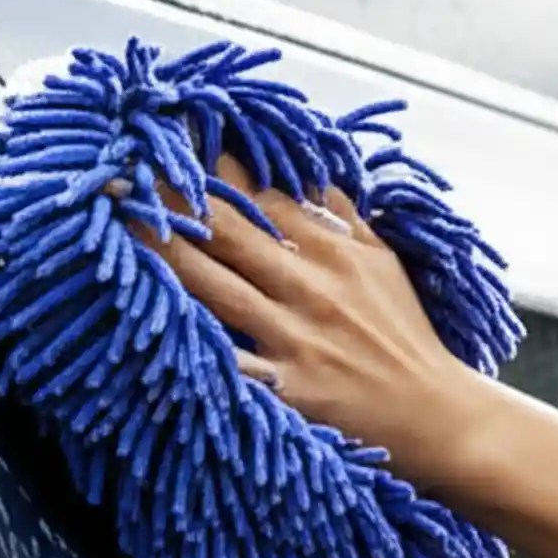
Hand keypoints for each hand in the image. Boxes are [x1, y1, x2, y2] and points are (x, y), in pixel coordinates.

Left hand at [145, 155, 480, 479]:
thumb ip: (343, 215)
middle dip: (174, 199)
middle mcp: (310, 285)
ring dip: (165, 255)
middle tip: (120, 171)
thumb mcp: (385, 262)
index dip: (211, 169)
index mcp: (333, 250)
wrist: (438, 413)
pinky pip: (230, 365)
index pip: (262, 195)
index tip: (169, 143)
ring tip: (118, 226)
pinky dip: (192, 347)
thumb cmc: (407, 336)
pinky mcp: (288, 389)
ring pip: (217, 287)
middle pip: (229, 232)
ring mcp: (296, 337)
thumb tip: (307, 172)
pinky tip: (144, 330)